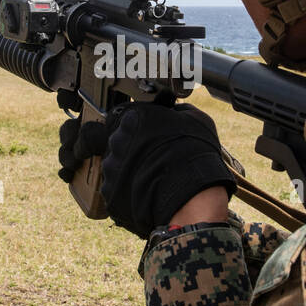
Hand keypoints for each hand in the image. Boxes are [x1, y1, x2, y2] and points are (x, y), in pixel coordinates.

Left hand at [56, 93, 234, 238]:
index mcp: (133, 118)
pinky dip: (129, 193)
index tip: (146, 136)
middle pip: (119, 143)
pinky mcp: (110, 193)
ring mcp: (111, 168)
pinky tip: (147, 194)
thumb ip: (177, 112)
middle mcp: (116, 140)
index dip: (138, 129)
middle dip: (132, 150)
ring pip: (116, 167)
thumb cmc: (195, 155)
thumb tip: (175, 111)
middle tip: (152, 159)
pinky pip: (117, 190)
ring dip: (129, 172)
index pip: (125, 118)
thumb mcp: (195, 119)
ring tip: (153, 180)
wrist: (190, 194)